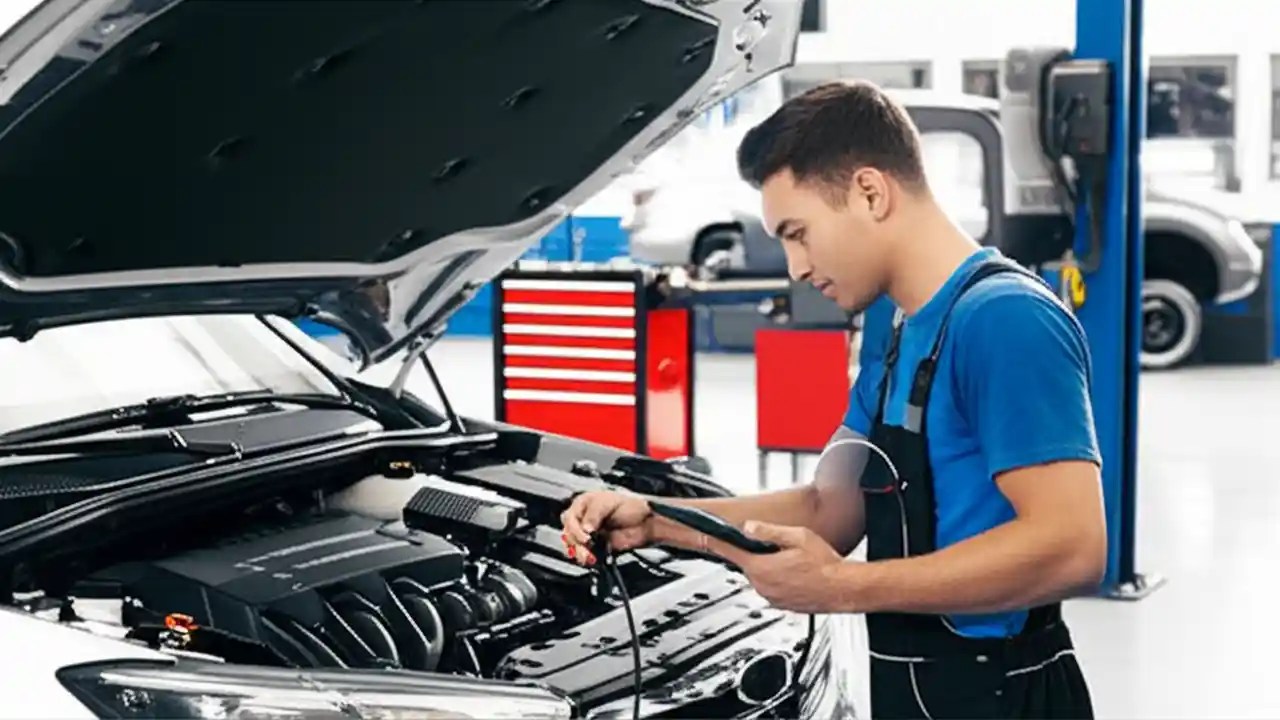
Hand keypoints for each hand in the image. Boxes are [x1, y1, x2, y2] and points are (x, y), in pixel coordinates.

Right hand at [559, 491, 653, 565]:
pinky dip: (584, 557)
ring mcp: (589, 534)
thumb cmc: (631, 507)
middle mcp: (584, 518)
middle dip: (576, 540)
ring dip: (579, 552)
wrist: (646, 524)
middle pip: (568, 532)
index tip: (586, 534)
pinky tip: (590, 559)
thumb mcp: (610, 503)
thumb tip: (585, 527)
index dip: (575, 527)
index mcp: (584, 504)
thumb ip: (594, 514)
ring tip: (589, 556)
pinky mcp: (595, 546)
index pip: (569, 517)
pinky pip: (583, 554)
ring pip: (573, 545)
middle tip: (587, 544)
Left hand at [720, 521, 846, 612]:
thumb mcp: (797, 537)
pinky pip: (772, 588)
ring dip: (770, 567)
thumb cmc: (825, 565)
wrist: (844, 589)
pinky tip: (798, 574)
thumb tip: (749, 527)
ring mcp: (772, 598)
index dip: (715, 543)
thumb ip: (769, 531)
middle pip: (747, 564)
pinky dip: (779, 579)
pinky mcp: (782, 605)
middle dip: (757, 553)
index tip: (704, 537)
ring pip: (761, 577)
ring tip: (794, 562)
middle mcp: (763, 586)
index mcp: (762, 567)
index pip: (730, 553)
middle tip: (779, 547)